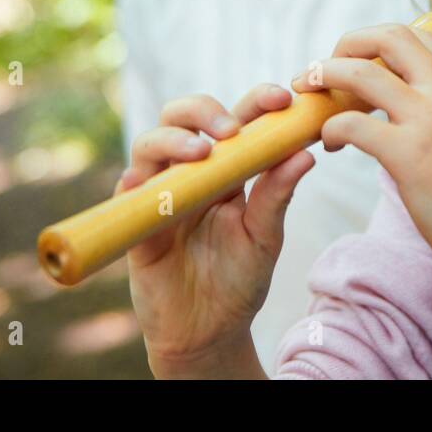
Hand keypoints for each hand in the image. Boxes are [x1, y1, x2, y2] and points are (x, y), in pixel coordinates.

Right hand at [119, 85, 314, 377]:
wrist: (208, 332)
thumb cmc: (239, 279)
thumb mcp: (264, 236)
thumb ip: (277, 195)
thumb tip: (305, 153)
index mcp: (229, 168)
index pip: (238, 119)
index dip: (255, 102)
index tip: (280, 99)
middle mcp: (191, 172)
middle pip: (183, 117)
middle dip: (204, 110)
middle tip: (230, 128)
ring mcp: (160, 193)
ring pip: (150, 144)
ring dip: (172, 139)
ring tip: (200, 152)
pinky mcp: (136, 223)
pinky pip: (126, 193)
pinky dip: (135, 180)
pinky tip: (146, 180)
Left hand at [290, 23, 431, 278]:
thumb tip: (413, 109)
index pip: (418, 36)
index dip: (379, 41)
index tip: (358, 61)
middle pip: (389, 37)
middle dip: (349, 43)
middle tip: (324, 68)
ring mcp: (426, 120)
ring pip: (361, 72)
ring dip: (324, 75)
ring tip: (308, 92)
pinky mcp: (407, 154)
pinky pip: (351, 123)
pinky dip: (329, 127)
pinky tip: (329, 143)